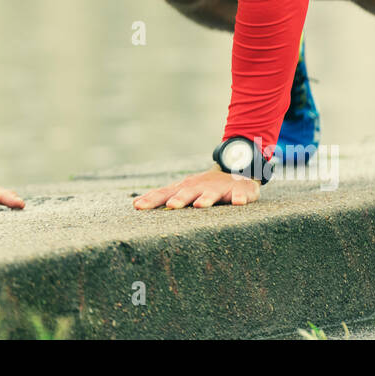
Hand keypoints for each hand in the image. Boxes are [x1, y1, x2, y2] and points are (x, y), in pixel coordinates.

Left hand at [133, 165, 259, 209]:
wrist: (237, 169)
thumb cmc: (204, 186)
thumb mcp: (184, 190)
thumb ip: (163, 197)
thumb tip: (134, 204)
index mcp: (185, 188)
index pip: (164, 194)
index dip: (151, 200)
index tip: (138, 207)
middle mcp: (199, 187)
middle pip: (187, 192)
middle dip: (179, 199)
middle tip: (171, 206)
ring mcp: (219, 188)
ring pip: (212, 194)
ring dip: (205, 199)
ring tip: (200, 205)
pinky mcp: (238, 190)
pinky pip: (240, 194)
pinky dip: (239, 198)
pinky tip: (238, 203)